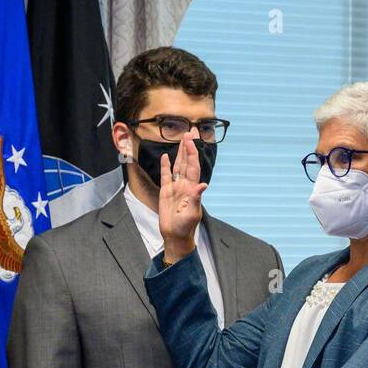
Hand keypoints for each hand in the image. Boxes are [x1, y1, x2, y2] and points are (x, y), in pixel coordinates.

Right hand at [158, 136, 206, 262]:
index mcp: (192, 188)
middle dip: (188, 147)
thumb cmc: (185, 227)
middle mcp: (185, 185)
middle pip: (187, 162)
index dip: (192, 153)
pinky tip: (165, 157)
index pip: (193, 167)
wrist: (175, 236)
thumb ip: (196, 199)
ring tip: (181, 139)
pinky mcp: (166, 192)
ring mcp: (175, 188)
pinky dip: (165, 166)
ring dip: (179, 153)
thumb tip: (203, 186)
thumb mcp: (192, 214)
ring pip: (177, 166)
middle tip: (189, 132)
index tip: (191, 141)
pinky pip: (166, 176)